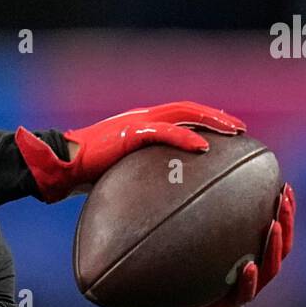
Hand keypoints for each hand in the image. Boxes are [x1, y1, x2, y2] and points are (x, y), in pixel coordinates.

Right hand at [15, 101, 245, 202]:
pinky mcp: (131, 133)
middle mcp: (143, 117)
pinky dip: (187, 139)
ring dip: (211, 121)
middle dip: (216, 116)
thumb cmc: (88, 171)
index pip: (180, 115)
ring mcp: (137, 122)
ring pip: (183, 114)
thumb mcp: (122, 170)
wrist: (64, 164)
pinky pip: (166, 132)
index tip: (226, 131)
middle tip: (240, 129)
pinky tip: (204, 148)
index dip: (205, 120)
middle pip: (188, 110)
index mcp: (141, 123)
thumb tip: (158, 196)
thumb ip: (142, 173)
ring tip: (233, 132)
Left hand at [136, 182, 295, 306]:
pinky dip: (249, 280)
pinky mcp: (229, 306)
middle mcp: (253, 272)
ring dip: (273, 247)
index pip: (276, 231)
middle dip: (286, 222)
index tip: (286, 188)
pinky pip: (243, 294)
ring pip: (269, 269)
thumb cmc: (185, 272)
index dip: (286, 212)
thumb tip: (191, 180)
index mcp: (251, 255)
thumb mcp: (194, 242)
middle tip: (283, 198)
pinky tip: (250, 266)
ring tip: (274, 225)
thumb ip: (200, 219)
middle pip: (280, 247)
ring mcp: (244, 290)